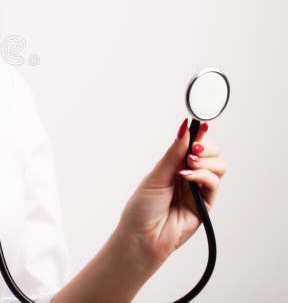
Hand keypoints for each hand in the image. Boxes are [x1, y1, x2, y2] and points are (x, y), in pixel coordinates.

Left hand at [115, 118, 226, 264]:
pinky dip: (204, 176)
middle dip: (207, 147)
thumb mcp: (156, 175)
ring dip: (206, 161)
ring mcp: (198, 190)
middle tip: (194, 150)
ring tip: (189, 164)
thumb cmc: (142, 208)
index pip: (193, 145)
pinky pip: (213, 184)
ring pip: (218, 167)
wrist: (142, 236)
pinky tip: (188, 176)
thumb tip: (184, 128)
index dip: (199, 134)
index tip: (201, 124)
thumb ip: (174, 153)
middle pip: (212, 154)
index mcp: (174, 166)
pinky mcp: (205, 204)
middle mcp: (188, 176)